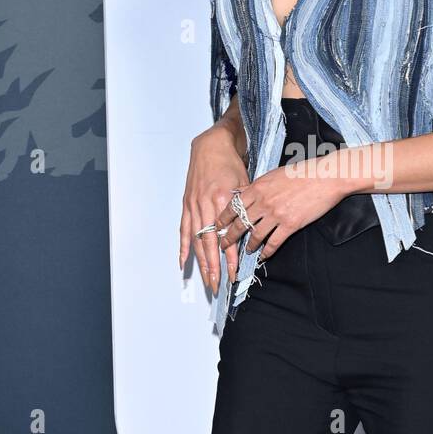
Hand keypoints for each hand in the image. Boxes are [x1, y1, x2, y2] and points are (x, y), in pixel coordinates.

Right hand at [180, 123, 248, 295]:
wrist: (211, 147)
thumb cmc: (231, 165)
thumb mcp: (245, 185)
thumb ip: (244, 209)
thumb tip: (249, 233)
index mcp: (223, 201)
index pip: (226, 238)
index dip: (229, 258)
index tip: (234, 274)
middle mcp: (206, 206)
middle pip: (209, 244)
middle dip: (213, 268)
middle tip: (217, 286)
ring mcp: (194, 206)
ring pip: (197, 241)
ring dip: (201, 263)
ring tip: (206, 280)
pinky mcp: (187, 205)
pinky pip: (184, 230)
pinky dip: (184, 247)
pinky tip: (183, 263)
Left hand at [215, 155, 345, 260]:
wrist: (324, 177)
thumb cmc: (301, 173)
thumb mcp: (272, 174)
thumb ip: (255, 185)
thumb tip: (240, 191)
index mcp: (258, 188)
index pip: (233, 206)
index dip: (223, 218)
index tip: (217, 226)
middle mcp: (263, 202)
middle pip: (240, 223)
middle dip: (229, 236)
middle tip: (224, 244)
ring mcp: (276, 214)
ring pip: (255, 235)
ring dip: (249, 245)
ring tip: (246, 250)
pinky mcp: (290, 224)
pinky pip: (274, 242)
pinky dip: (267, 251)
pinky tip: (263, 256)